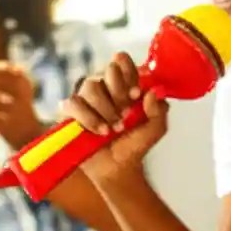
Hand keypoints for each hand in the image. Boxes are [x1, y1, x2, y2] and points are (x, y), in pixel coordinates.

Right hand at [61, 52, 166, 183]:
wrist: (116, 168)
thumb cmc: (134, 145)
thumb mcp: (155, 130)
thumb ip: (159, 111)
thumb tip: (151, 93)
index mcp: (124, 85)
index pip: (122, 61)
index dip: (128, 72)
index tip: (135, 93)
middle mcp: (104, 87)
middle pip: (107, 71)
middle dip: (118, 92)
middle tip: (126, 113)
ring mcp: (86, 99)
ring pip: (90, 86)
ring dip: (105, 108)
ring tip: (114, 128)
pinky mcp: (70, 112)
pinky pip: (73, 103)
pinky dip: (89, 118)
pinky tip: (100, 131)